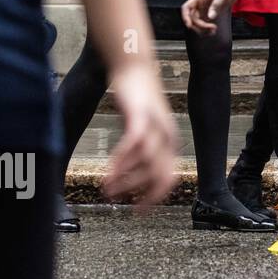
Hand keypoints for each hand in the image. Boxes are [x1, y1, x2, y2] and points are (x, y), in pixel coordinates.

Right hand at [103, 63, 177, 207]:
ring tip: (107, 190)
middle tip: (117, 202)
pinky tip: (108, 172)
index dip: (155, 197)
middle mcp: (168, 136)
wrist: (134, 65)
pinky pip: (134, 145)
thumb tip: (132, 170)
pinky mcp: (141, 116)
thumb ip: (142, 146)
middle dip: (139, 193)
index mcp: (170, 142)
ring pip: (146, 163)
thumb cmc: (136, 98)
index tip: (138, 212)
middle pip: (160, 175)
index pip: (169, 178)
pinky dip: (121, 162)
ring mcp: (156, 126)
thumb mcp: (143, 125)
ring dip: (125, 180)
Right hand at [180, 0, 241, 34]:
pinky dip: (207, 29)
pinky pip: (203, 23)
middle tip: (209, 28)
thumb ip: (216, 5)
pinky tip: (213, 31)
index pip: (187, 7)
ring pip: (197, 22)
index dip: (185, 17)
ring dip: (203, 29)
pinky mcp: (208, 14)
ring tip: (213, 31)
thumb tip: (211, 16)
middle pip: (192, 18)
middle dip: (199, 25)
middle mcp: (199, 5)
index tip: (189, 25)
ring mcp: (203, 10)